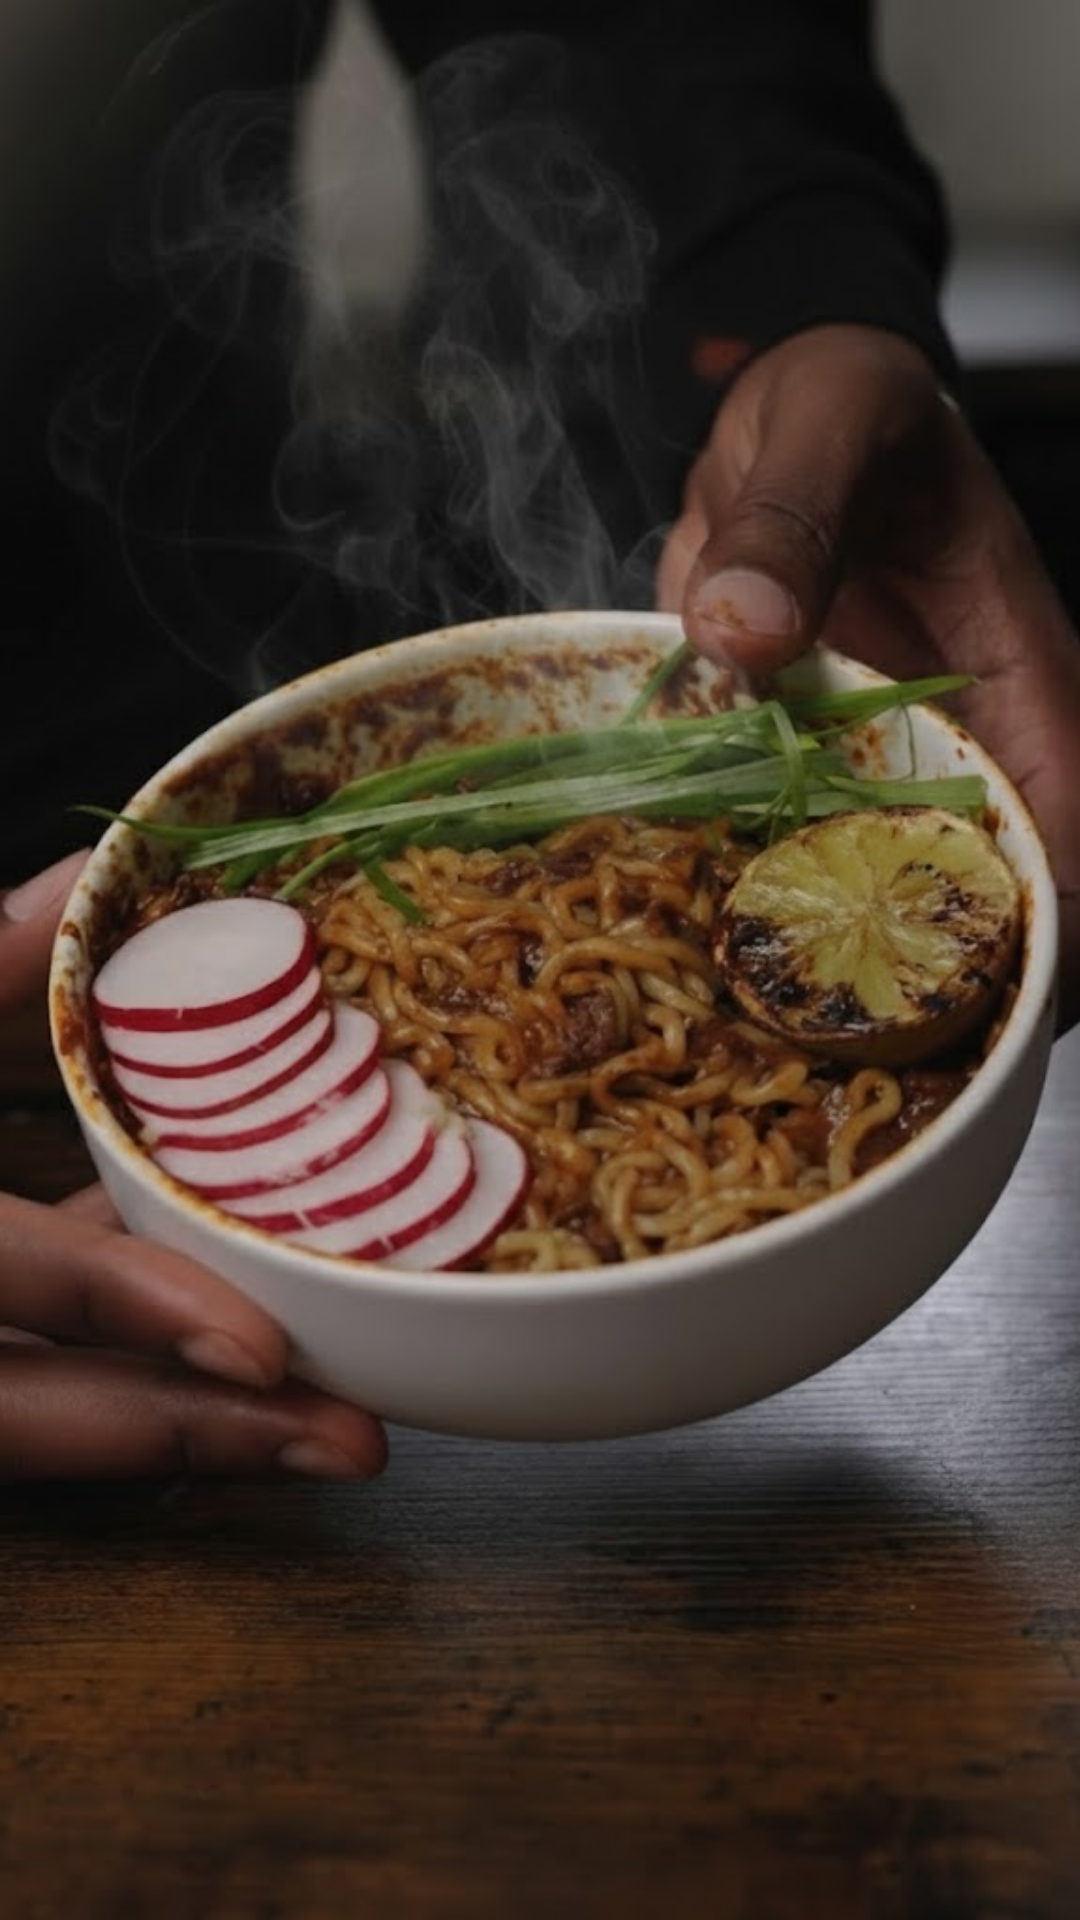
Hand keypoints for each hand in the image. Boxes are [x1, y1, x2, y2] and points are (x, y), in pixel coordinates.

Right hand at [0, 853, 386, 1480]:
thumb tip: (103, 867)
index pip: (8, 1268)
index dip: (127, 1305)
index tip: (260, 1350)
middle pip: (37, 1415)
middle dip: (195, 1442)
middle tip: (354, 1444)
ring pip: (34, 1432)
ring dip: (178, 1440)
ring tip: (327, 1432)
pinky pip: (24, 1403)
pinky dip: (120, 1392)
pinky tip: (225, 1372)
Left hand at [657, 324, 1079, 1031]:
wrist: (780, 409)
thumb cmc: (850, 402)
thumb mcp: (830, 420)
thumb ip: (793, 515)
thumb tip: (745, 628)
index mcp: (1019, 679)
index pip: (1071, 835)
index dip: (1048, 939)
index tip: (976, 1009)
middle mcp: (963, 745)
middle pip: (995, 909)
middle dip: (941, 996)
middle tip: (844, 1061)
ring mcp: (884, 769)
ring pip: (895, 909)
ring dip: (846, 980)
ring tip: (768, 1044)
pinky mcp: (807, 772)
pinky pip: (795, 864)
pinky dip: (758, 913)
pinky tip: (696, 958)